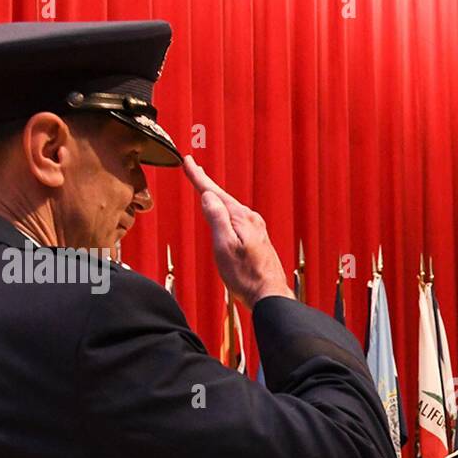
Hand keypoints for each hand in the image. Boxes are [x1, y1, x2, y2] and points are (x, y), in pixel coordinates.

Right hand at [183, 155, 292, 307]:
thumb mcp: (224, 246)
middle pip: (223, 197)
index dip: (199, 178)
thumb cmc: (246, 276)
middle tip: (194, 168)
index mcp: (242, 219)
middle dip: (207, 183)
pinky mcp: (257, 241)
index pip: (215, 193)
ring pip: (230, 208)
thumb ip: (216, 219)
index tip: (188, 162)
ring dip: (216, 196)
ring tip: (205, 187)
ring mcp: (256, 230)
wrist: (269, 295)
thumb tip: (208, 196)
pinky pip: (236, 219)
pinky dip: (225, 211)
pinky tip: (223, 214)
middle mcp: (251, 221)